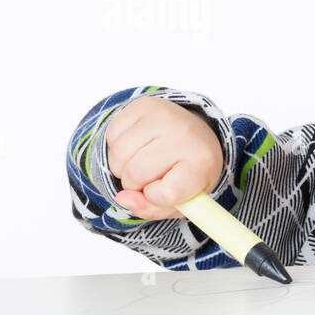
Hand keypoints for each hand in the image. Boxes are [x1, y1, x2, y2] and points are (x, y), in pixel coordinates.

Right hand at [105, 96, 223, 219]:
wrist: (195, 135)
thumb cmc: (186, 172)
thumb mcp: (181, 199)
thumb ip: (153, 209)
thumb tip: (123, 198)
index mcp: (202, 162)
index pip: (168, 193)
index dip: (157, 198)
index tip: (164, 191)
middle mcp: (184, 134)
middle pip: (136, 174)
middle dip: (135, 184)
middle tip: (151, 177)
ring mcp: (163, 116)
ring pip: (119, 156)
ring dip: (122, 167)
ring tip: (143, 162)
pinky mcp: (143, 105)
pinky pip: (112, 136)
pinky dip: (118, 148)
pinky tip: (138, 146)